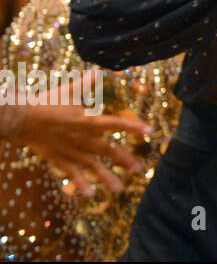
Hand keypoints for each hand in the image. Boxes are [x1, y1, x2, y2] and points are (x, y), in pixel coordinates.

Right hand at [9, 72, 147, 195]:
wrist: (20, 119)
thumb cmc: (46, 102)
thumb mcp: (68, 90)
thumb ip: (86, 83)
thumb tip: (98, 70)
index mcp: (86, 121)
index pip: (115, 123)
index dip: (133, 126)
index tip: (149, 131)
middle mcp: (81, 138)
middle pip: (106, 150)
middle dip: (124, 159)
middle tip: (139, 168)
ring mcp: (69, 150)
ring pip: (91, 165)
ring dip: (106, 177)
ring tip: (119, 189)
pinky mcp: (58, 158)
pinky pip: (71, 173)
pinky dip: (80, 183)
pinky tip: (90, 194)